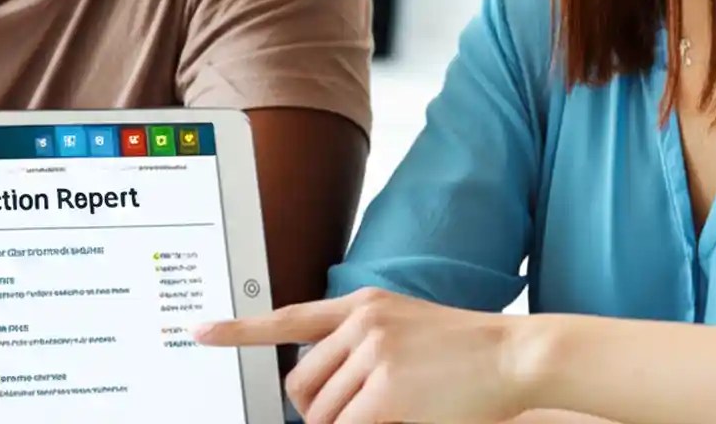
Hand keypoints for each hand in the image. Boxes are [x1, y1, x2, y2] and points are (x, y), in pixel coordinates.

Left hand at [196, 288, 533, 423]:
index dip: (239, 330)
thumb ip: (359, 347)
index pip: (288, 318)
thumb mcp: (406, 329)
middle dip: (316, 413)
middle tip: (354, 417)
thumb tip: (313, 390)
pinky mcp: (387, 391)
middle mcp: (361, 323)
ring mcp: (373, 355)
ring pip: (321, 416)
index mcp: (362, 304)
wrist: (515, 355)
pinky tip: (397, 419)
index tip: (200, 332)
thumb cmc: (465, 352)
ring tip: (390, 413)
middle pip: (300, 386)